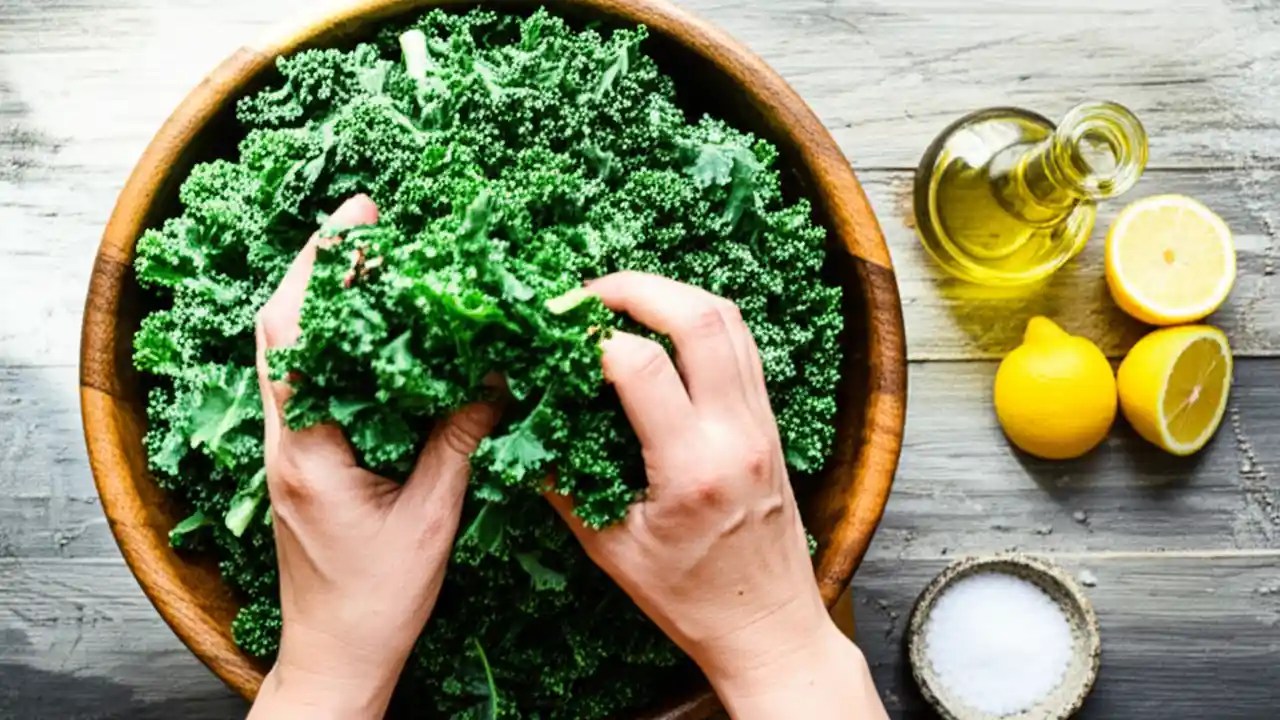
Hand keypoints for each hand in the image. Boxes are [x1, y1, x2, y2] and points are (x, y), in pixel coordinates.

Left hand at [247, 196, 500, 719]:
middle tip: (374, 224)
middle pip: (283, 329)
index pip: (294, 333)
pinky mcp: (305, 462)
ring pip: (294, 355)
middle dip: (321, 268)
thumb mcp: (430, 515)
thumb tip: (494, 374)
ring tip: (381, 266)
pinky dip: (343, 348)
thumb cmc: (376, 599)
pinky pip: (315, 386)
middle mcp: (286, 439)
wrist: (337, 655)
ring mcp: (290, 450)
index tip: (362, 217)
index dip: (322, 266)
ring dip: (328, 303)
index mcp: (307, 447)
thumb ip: (458, 438)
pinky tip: (383, 338)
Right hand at [546, 272, 884, 719]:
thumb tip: (526, 426)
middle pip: (700, 318)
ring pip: (730, 321)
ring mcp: (762, 424)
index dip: (591, 336)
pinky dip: (702, 321)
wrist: (767, 624)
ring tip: (624, 299)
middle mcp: (736, 434)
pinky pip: (743, 346)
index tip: (557, 334)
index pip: (641, 366)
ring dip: (674, 294)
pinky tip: (666, 329)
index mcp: (691, 470)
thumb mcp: (610, 551)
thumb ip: (565, 483)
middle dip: (638, 288)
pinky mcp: (772, 424)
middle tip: (590, 292)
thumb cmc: (689, 599)